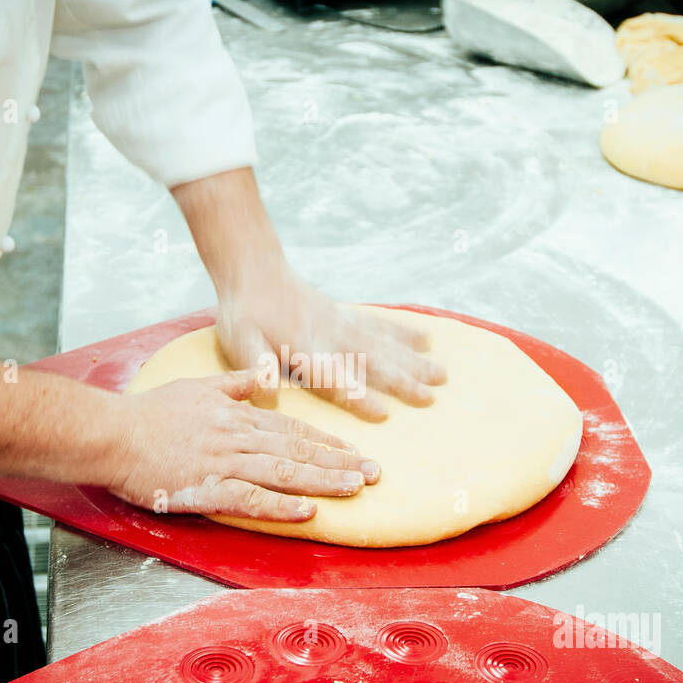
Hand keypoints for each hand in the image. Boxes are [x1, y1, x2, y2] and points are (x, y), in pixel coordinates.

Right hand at [104, 369, 380, 519]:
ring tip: (356, 488)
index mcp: (237, 415)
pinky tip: (307, 512)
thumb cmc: (149, 413)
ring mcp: (224, 462)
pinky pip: (251, 498)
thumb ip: (233, 383)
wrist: (112, 433)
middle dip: (340, 461)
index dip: (327, 441)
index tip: (355, 450)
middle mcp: (238, 436)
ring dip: (323, 481)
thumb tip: (261, 377)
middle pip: (298, 450)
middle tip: (375, 473)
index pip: (292, 428)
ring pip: (284, 472)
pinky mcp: (207, 487)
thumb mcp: (196, 387)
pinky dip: (280, 506)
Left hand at [170, 167, 445, 420]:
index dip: (357, 394)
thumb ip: (256, 364)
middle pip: (371, 360)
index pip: (334, 376)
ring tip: (442, 374)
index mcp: (304, 349)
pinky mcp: (348, 315)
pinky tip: (426, 340)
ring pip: (384, 344)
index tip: (384, 413)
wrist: (255, 270)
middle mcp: (331, 336)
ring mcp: (343, 324)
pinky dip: (405, 333)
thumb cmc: (245, 313)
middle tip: (429, 398)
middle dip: (401, 380)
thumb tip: (269, 392)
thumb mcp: (240, 339)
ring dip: (413, 360)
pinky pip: (381, 325)